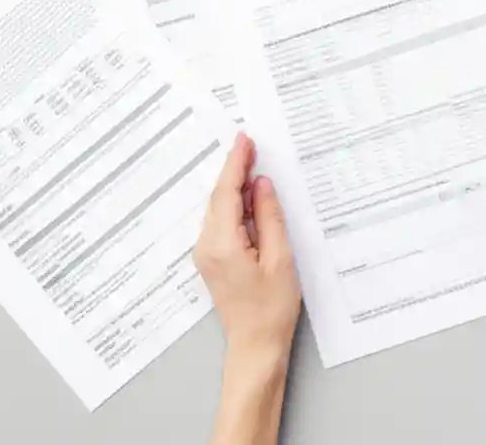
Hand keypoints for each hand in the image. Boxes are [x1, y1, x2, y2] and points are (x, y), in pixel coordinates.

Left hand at [195, 133, 300, 363]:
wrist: (255, 344)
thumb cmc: (272, 307)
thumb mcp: (279, 258)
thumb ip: (270, 217)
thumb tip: (262, 185)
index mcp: (222, 243)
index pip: (227, 193)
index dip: (235, 164)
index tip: (244, 139)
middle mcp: (206, 245)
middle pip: (219, 198)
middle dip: (235, 171)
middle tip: (252, 145)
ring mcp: (206, 253)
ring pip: (219, 209)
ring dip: (235, 188)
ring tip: (254, 166)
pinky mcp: (212, 259)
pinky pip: (221, 223)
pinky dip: (235, 206)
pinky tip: (251, 200)